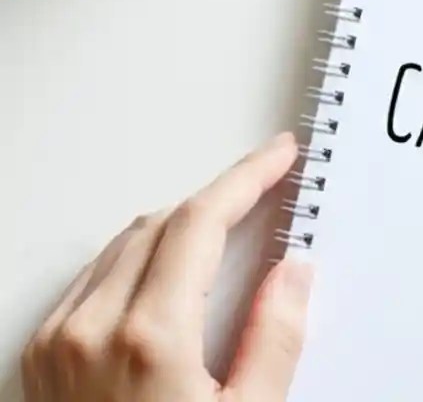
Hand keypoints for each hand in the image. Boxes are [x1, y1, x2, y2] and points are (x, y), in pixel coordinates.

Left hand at [22, 133, 312, 401]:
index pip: (200, 222)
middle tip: (264, 191)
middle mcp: (90, 329)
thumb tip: (292, 274)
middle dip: (217, 200)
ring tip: (224, 236)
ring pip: (121, 246)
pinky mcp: (37, 359)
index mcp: (149, 338)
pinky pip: (91, 281)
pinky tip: (168, 280)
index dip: (246, 178)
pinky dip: (135, 263)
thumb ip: (275, 339)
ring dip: (176, 229)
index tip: (278, 156)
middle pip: (160, 223)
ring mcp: (55, 343)